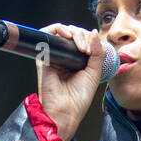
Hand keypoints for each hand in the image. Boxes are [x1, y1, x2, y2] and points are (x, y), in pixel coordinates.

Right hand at [36, 24, 104, 140]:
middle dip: (83, 36)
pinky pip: (48, 34)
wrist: (66, 110)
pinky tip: (68, 37)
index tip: (93, 52)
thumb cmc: (79, 98)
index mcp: (77, 61)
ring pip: (63, 32)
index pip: (83, 39)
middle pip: (74, 33)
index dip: (90, 39)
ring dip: (75, 33)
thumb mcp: (95, 72)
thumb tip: (94, 32)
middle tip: (87, 51)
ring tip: (81, 47)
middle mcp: (65, 57)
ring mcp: (54, 55)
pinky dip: (59, 29)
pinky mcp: (44, 56)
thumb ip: (97, 52)